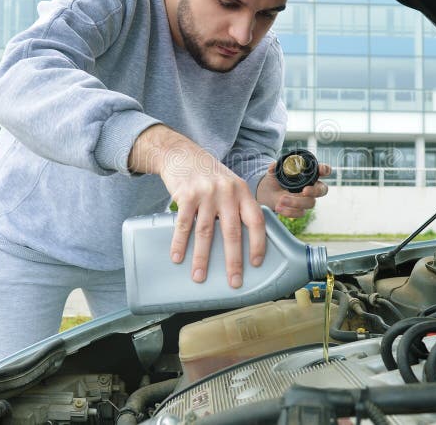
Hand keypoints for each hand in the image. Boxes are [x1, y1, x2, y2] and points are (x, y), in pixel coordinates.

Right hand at [129, 125, 264, 288]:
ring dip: (201, 258)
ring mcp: (206, 193)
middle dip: (233, 260)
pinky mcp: (186, 194)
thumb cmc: (210, 176)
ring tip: (199, 277)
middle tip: (233, 282)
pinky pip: (183, 224)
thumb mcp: (231, 185)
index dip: (258, 243)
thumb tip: (245, 242)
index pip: (256, 221)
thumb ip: (238, 207)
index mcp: (242, 192)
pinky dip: (179, 243)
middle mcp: (227, 192)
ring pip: (205, 232)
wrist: (183, 154)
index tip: (256, 263)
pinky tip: (177, 257)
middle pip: (232, 232)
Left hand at [257, 161, 331, 217]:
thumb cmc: (276, 179)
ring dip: (296, 202)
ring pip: (310, 203)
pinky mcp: (300, 209)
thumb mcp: (275, 170)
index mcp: (309, 174)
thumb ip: (276, 167)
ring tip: (281, 199)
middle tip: (305, 191)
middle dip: (315, 191)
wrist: (268, 192)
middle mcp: (312, 186)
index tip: (322, 171)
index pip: (323, 170)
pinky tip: (279, 207)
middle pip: (322, 190)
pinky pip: (300, 213)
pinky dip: (289, 211)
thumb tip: (274, 165)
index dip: (325, 170)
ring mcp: (307, 199)